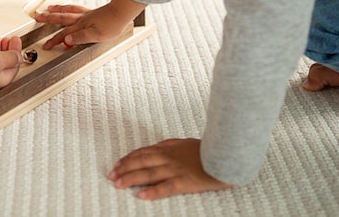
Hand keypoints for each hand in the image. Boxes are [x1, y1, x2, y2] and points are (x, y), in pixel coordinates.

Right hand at [37, 0, 144, 49]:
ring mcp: (86, 13)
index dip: (54, 41)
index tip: (46, 45)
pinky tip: (70, 7)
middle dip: (48, 19)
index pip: (64, 35)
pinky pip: (76, 7)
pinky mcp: (92, 11)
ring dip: (57, 10)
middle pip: (61, 18)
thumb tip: (66, 40)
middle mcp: (81, 18)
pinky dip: (69, 6)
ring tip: (49, 8)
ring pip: (67, 10)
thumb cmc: (112, 25)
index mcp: (81, 26)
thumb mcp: (96, 36)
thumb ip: (80, 38)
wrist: (122, 12)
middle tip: (37, 17)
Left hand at [108, 138, 231, 199]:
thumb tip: (158, 145)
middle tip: (111, 175)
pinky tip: (141, 195)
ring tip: (118, 184)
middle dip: (124, 168)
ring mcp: (176, 170)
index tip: (117, 164)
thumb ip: (171, 143)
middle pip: (141, 162)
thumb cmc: (209, 149)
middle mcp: (169, 158)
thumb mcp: (186, 142)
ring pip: (149, 174)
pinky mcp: (186, 182)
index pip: (143, 153)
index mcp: (169, 149)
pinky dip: (153, 191)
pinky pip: (166, 187)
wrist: (227, 153)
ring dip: (131, 178)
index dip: (129, 158)